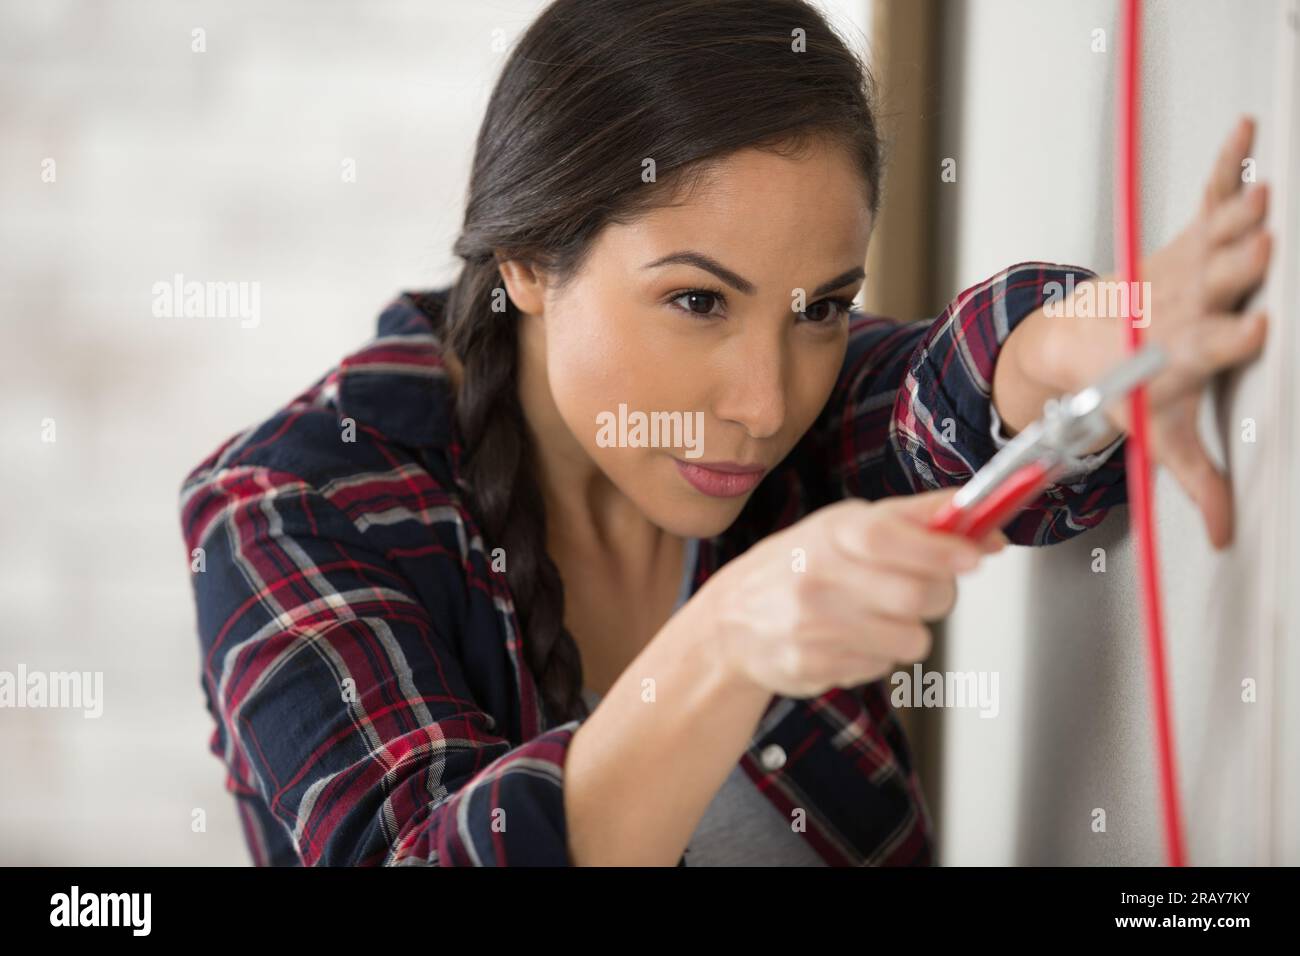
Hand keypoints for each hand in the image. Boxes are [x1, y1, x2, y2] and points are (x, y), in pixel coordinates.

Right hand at [701, 489, 1004, 698]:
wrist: (730, 622)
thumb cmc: (801, 565)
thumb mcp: (848, 526)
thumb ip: (919, 520)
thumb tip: (989, 529)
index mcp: (829, 534)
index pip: (888, 536)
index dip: (939, 548)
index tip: (975, 556)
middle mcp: (817, 577)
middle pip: (914, 596)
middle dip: (940, 596)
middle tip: (928, 589)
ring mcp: (812, 626)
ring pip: (909, 640)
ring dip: (908, 631)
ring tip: (877, 617)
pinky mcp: (812, 666)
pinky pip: (880, 668)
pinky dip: (876, 656)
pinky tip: (848, 640)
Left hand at [1050, 116, 1271, 548]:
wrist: (1074, 342)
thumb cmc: (1120, 386)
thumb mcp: (1157, 435)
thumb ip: (1196, 480)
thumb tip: (1227, 537)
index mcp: (1180, 354)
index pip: (1212, 347)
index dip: (1234, 338)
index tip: (1259, 329)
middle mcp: (1182, 307)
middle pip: (1218, 285)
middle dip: (1243, 268)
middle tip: (1268, 251)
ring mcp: (1182, 268)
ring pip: (1216, 236)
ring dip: (1241, 214)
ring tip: (1266, 192)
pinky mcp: (1183, 240)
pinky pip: (1207, 195)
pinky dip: (1225, 159)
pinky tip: (1244, 128)